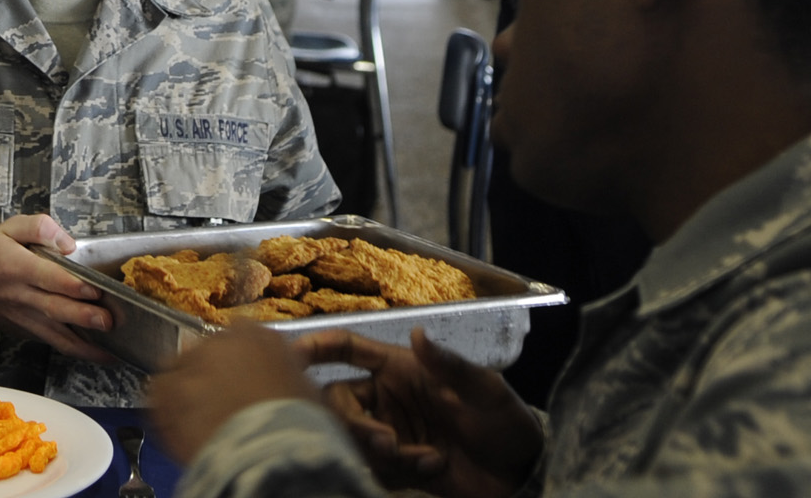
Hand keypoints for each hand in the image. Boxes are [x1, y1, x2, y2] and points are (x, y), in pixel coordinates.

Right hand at [0, 214, 114, 362]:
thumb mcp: (8, 229)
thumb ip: (38, 227)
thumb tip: (67, 243)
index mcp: (18, 267)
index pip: (46, 278)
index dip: (70, 285)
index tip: (94, 289)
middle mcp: (23, 296)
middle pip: (55, 309)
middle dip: (82, 317)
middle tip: (107, 321)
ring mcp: (27, 318)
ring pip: (57, 335)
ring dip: (85, 345)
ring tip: (111, 349)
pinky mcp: (29, 332)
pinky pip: (54, 343)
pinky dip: (77, 351)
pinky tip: (99, 353)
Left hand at [148, 322, 318, 464]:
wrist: (269, 450)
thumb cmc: (295, 426)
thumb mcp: (305, 392)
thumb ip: (285, 376)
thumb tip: (276, 384)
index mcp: (258, 334)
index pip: (239, 337)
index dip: (237, 364)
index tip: (239, 383)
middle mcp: (221, 339)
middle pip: (207, 352)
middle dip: (211, 376)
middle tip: (220, 407)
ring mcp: (190, 360)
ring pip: (179, 370)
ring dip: (186, 391)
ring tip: (199, 422)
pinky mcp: (166, 387)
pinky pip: (158, 394)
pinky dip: (165, 410)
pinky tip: (181, 429)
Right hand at [299, 328, 542, 497]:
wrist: (521, 476)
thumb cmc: (505, 421)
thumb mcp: (486, 390)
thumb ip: (450, 366)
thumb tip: (418, 333)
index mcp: (399, 367)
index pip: (347, 349)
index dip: (317, 347)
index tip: (289, 354)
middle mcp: (385, 397)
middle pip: (335, 401)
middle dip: (353, 423)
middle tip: (386, 442)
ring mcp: (388, 432)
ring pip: (350, 438)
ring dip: (380, 451)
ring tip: (423, 457)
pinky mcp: (394, 466)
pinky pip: (371, 468)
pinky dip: (396, 471)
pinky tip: (432, 467)